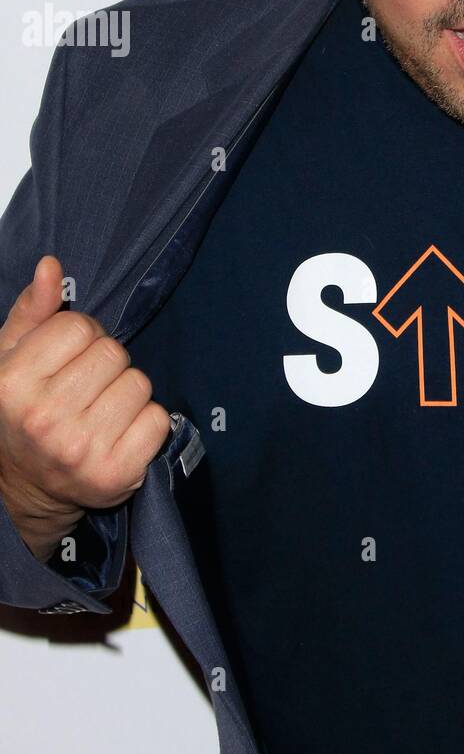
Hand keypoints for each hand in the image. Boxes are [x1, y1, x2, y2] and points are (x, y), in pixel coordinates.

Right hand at [0, 255, 170, 562]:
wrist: (27, 488)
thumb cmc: (21, 411)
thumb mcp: (12, 359)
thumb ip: (33, 311)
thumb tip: (51, 265)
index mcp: (13, 385)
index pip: (79, 327)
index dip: (81, 337)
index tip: (69, 358)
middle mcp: (44, 419)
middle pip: (113, 353)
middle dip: (105, 363)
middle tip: (86, 387)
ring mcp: (80, 450)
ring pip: (139, 384)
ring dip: (127, 392)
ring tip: (101, 411)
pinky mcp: (115, 474)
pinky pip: (158, 419)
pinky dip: (146, 422)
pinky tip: (119, 433)